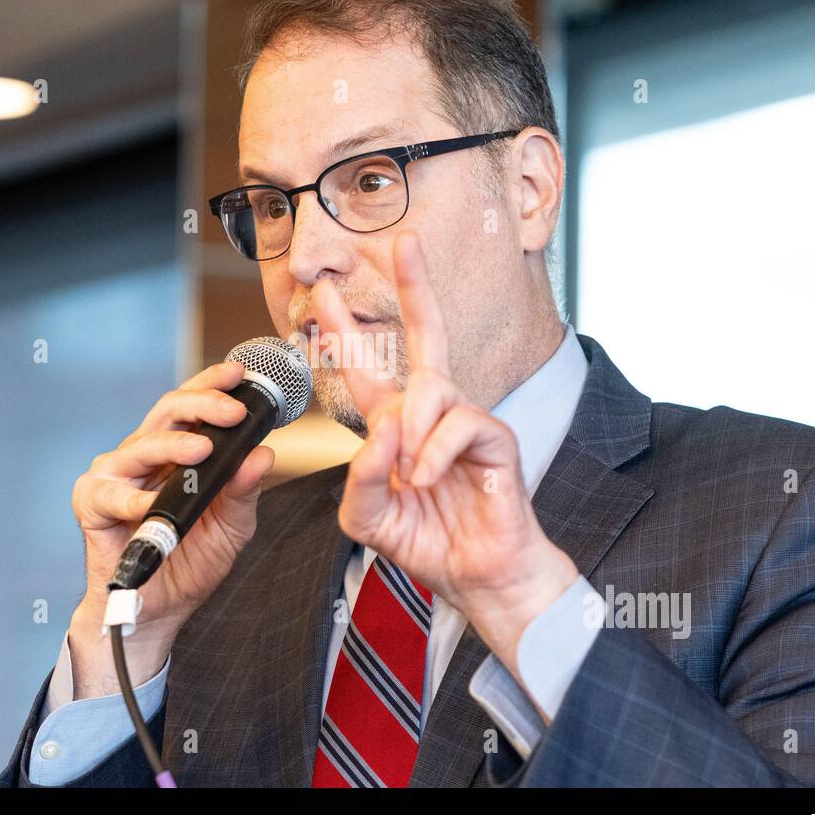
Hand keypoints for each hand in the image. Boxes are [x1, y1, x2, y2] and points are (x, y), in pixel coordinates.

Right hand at [67, 360, 274, 696]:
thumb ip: (244, 490)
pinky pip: (111, 494)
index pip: (192, 405)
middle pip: (168, 410)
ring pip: (142, 444)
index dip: (212, 383)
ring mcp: (115, 476)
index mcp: (175, 451)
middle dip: (202, 403)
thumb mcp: (231, 526)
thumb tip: (264, 454)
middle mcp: (144, 455)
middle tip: (232, 411)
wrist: (157, 609)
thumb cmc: (190, 562)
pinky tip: (151, 504)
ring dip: (173, 444)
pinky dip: (134, 499)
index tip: (240, 375)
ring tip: (203, 450)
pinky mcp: (92, 504)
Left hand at [314, 231, 577, 675]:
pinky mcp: (494, 437)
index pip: (366, 367)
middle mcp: (430, 412)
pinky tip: (428, 481)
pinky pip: (458, 423)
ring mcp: (464, 421)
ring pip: (431, 387)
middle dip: (417, 285)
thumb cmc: (423, 540)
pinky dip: (434, 454)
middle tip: (407, 240)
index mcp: (395, 424)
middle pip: (426, 334)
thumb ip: (359, 478)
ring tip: (411, 478)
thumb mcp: (366, 516)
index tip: (320, 292)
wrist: (471, 574)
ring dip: (411, 432)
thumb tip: (382, 431)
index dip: (342, 330)